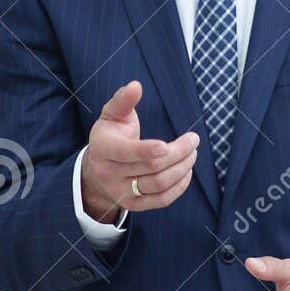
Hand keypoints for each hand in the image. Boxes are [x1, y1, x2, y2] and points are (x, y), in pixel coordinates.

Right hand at [78, 80, 198, 222]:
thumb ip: (123, 100)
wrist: (96, 169)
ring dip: (182, 168)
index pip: (126, 153)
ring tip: (193, 153)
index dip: (147, 150)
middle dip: (178, 153)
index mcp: (103, 149)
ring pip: (158, 184)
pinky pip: (161, 200)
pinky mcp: (133, 205)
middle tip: (193, 140)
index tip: (167, 145)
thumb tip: (136, 85)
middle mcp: (109, 173)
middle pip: (151, 167)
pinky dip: (179, 187)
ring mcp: (121, 192)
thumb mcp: (111, 115)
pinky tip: (187, 172)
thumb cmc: (110, 135)